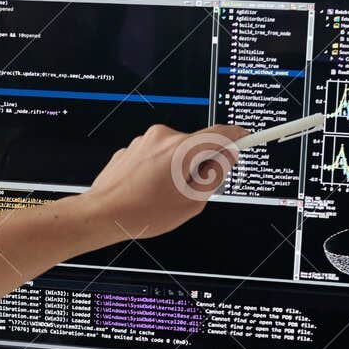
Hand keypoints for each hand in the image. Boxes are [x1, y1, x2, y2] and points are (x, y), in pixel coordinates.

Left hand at [79, 123, 248, 238]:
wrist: (102, 214)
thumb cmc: (144, 213)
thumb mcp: (192, 202)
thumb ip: (215, 175)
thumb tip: (226, 157)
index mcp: (182, 149)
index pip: (220, 133)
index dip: (237, 136)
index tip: (245, 138)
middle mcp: (163, 137)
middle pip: (197, 144)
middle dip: (201, 164)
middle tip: (193, 191)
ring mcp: (145, 141)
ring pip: (176, 151)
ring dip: (178, 168)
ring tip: (164, 196)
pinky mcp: (132, 148)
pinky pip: (157, 156)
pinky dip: (160, 170)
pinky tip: (149, 191)